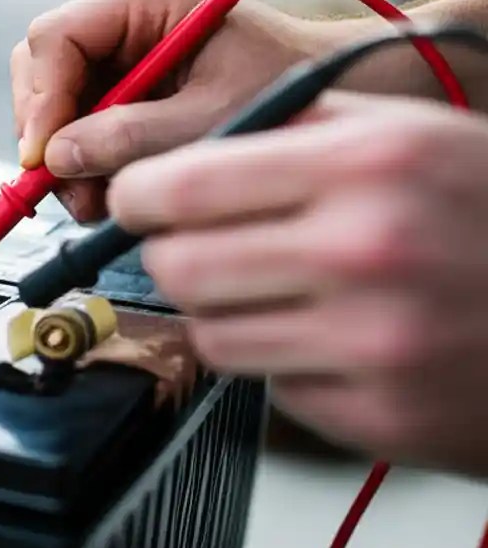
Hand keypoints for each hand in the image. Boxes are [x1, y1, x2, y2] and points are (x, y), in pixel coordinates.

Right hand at [14, 0, 351, 221]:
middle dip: (48, 133)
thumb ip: (131, 137)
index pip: (56, 38)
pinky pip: (76, 116)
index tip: (44, 161)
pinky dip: (84, 157)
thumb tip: (57, 159)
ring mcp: (119, 44)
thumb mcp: (210, 118)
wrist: (329, 91)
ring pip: (53, 97)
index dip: (40, 102)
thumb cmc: (286, 90)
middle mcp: (123, 10)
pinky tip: (109, 186)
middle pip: (42, 67)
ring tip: (96, 200)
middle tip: (68, 189)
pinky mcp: (122, 77)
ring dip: (65, 154)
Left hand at [107, 92, 487, 474]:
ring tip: (279, 291)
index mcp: (366, 166)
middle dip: (171, 256)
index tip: (135, 200)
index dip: (137, 196)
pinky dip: (287, 363)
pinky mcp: (381, 416)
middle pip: (179, 267)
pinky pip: (274, 388)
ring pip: (213, 335)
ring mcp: (374, 344)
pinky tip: (336, 339)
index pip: (183, 187)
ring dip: (225, 312)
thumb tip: (179, 152)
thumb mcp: (411, 135)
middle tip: (196, 248)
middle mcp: (366, 253)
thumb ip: (295, 132)